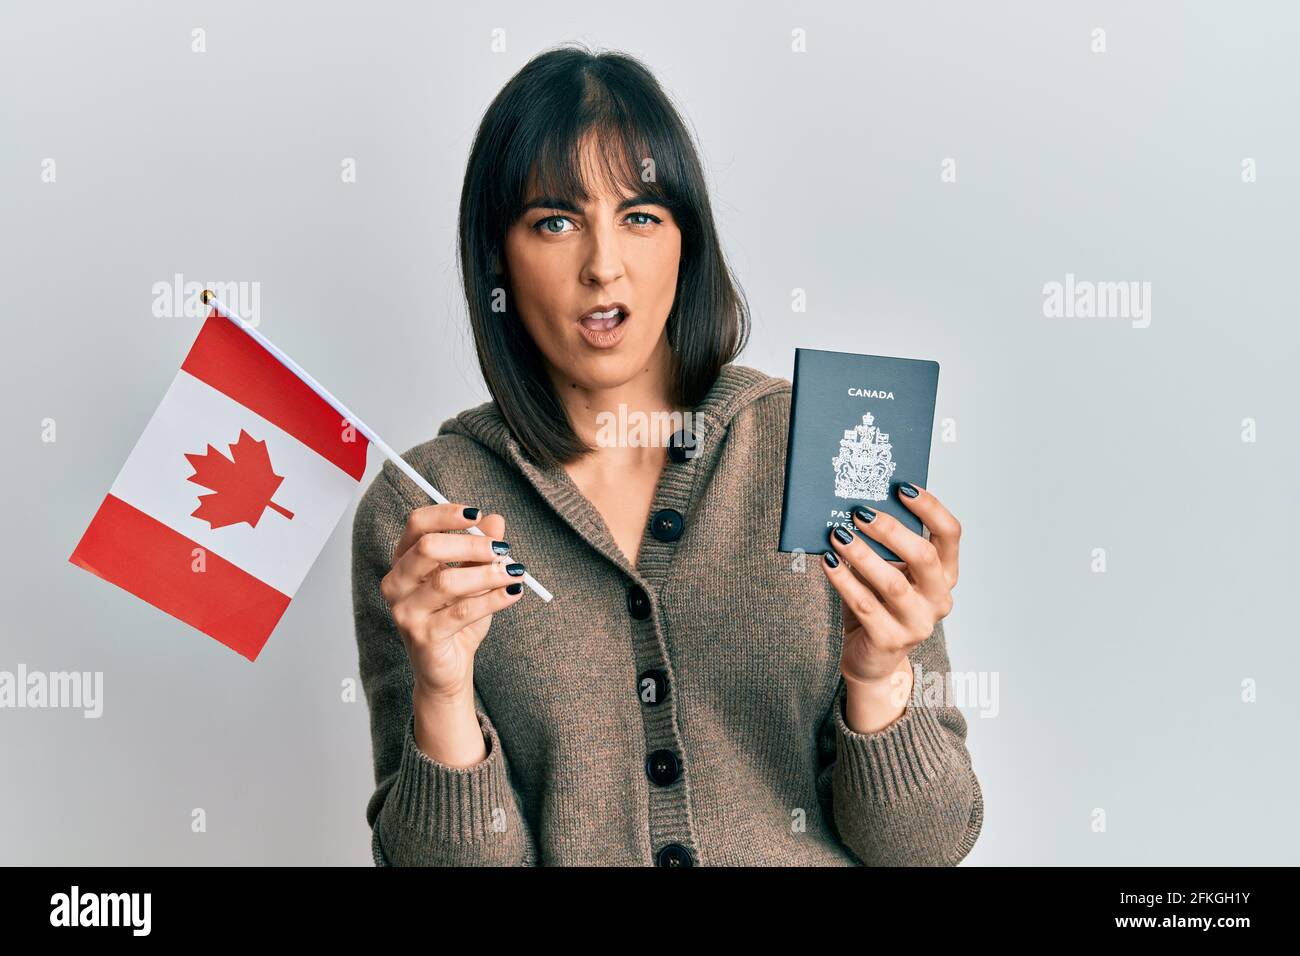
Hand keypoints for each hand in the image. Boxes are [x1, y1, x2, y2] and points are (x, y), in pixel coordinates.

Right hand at [379, 503, 525, 703]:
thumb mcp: (472, 576)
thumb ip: (480, 548)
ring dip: (488, 574)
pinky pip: (461, 612)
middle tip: (503, 549)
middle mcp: (397, 583)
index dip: (447, 515)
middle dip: (471, 545)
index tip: (477, 514)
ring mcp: (405, 611)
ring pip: (447, 582)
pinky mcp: (423, 636)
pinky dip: (493, 599)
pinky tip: (513, 592)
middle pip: (428, 548)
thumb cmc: (456, 617)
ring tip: (516, 572)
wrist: (448, 668)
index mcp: (403, 561)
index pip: (417, 525)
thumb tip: (495, 520)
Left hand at [821, 482, 960, 688]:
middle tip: (859, 513)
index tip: (902, 487)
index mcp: (945, 574)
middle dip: (890, 531)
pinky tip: (827, 562)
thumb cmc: (880, 604)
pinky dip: (843, 580)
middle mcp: (939, 599)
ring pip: (892, 583)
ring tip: (838, 535)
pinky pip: (864, 605)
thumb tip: (857, 506)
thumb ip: (884, 545)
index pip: (950, 534)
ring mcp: (918, 623)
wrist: (873, 659)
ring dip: (862, 555)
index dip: (930, 508)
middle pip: (924, 557)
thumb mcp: (889, 570)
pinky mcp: (890, 639)